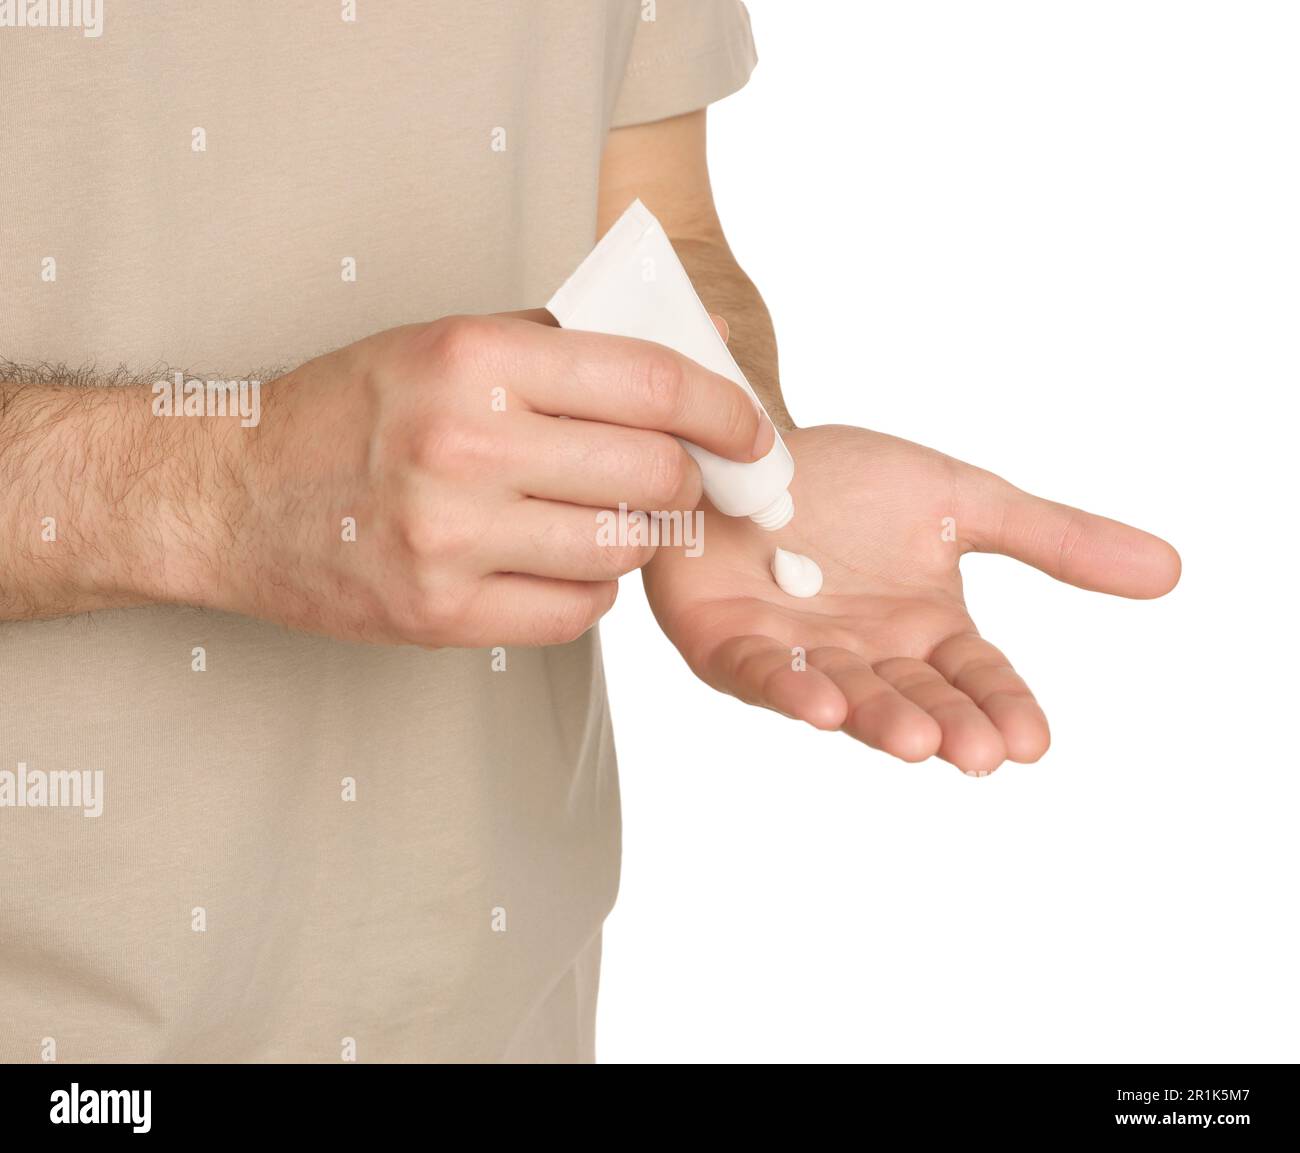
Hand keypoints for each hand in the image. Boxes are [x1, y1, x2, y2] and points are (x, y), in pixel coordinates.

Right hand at [207, 312, 772, 645]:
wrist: (232, 494)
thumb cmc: (354, 410)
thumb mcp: (450, 342)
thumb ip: (572, 342)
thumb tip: (703, 339)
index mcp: (475, 358)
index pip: (653, 383)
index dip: (727, 409)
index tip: (751, 430)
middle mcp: (463, 444)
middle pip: (653, 474)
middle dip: (685, 480)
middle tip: (676, 479)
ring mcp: (450, 537)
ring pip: (622, 550)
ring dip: (634, 537)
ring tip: (604, 518)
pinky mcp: (438, 613)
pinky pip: (575, 612)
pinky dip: (588, 590)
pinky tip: (558, 563)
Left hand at [643, 423, 1179, 774]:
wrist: (752, 449)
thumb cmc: (847, 482)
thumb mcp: (962, 499)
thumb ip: (1052, 537)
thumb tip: (1170, 571)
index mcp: (924, 629)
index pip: (977, 677)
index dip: (1002, 707)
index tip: (1032, 742)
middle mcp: (867, 653)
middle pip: (916, 698)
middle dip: (946, 726)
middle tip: (976, 754)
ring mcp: (798, 656)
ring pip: (846, 696)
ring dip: (879, 719)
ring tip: (914, 739)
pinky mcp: (731, 646)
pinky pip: (761, 675)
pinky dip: (790, 690)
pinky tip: (824, 705)